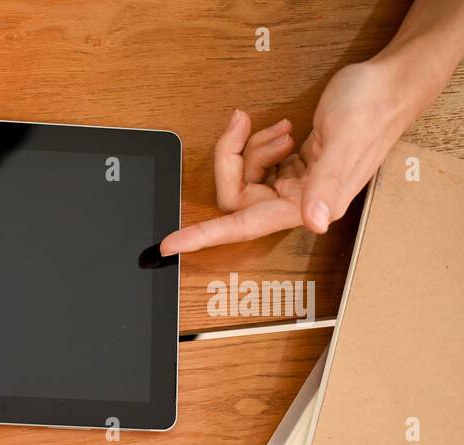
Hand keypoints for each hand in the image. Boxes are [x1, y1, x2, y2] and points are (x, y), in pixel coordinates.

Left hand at [161, 61, 408, 253]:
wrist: (390, 84)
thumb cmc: (373, 107)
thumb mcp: (346, 140)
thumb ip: (327, 184)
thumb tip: (315, 222)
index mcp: (308, 204)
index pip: (243, 227)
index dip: (204, 236)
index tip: (171, 244)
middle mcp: (299, 201)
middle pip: (236, 194)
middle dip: (232, 157)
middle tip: (240, 122)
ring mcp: (296, 185)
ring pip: (245, 177)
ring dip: (250, 147)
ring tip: (279, 126)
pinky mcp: (295, 168)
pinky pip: (258, 164)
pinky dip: (260, 144)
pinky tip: (283, 129)